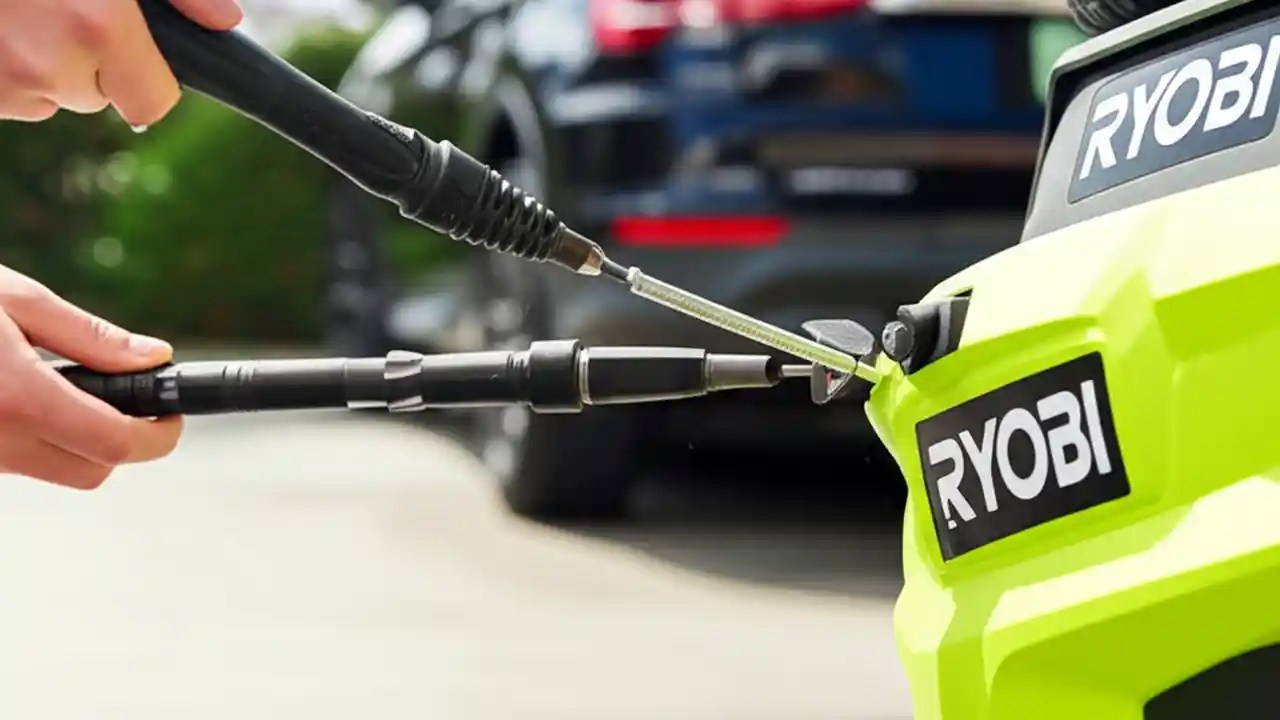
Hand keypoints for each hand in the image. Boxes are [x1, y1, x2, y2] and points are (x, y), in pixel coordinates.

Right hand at [0, 0, 242, 124]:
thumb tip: (224, 22)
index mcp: (97, 26)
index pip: (151, 104)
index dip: (146, 79)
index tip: (131, 52)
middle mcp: (47, 63)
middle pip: (91, 96)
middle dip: (82, 60)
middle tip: (52, 2)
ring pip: (40, 94)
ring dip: (32, 59)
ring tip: (13, 4)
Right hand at [0, 265, 182, 489]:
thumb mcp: (13, 300)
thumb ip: (89, 337)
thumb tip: (153, 359)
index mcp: (16, 398)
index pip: (115, 444)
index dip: (159, 434)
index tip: (171, 413)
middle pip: (92, 470)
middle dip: (121, 439)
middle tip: (127, 396)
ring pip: (53, 469)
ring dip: (72, 436)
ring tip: (50, 377)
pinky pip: (13, 460)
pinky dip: (31, 435)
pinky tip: (12, 390)